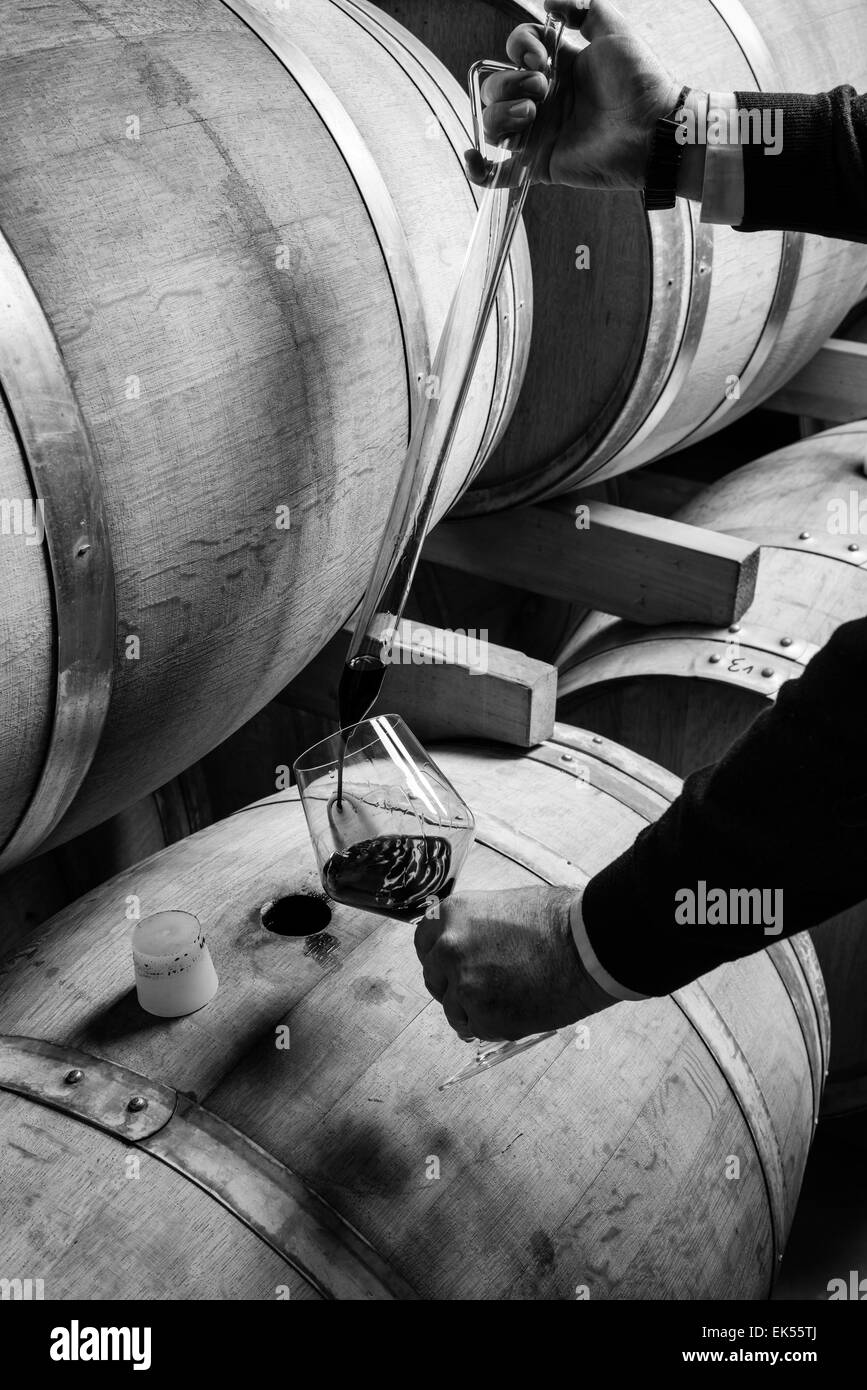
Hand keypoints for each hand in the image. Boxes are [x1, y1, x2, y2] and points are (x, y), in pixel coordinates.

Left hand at [414, 886, 618, 1041]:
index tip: (453, 965)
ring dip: (473, 1008)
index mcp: (452, 914)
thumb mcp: (505, 906)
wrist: (590, 946)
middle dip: (454, 984)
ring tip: (509, 998)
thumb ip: (477, 927)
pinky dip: (493, 1025)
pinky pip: (476, 1029)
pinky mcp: (483, 1018)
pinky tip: (518, 1010)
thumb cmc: (559, 921)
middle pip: (434, 977)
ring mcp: (464, 985)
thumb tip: (469, 944)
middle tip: (485, 985)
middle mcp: (449, 948)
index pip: (424, 942)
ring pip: (453, 1008)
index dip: (439, 955)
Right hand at [466, 0, 682, 192]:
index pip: (515, 52)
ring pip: (492, 124)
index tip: (542, 57)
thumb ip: (583, 8)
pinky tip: (474, 158)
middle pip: (495, 87)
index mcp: (557, 68)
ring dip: (501, 114)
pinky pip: (498, 175)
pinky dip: (479, 170)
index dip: (519, 49)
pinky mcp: (540, 165)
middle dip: (509, 82)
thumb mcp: (613, 29)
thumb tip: (550, 2)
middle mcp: (544, 101)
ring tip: (532, 113)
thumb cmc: (639, 80)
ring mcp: (540, 134)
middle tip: (542, 88)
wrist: (653, 127)